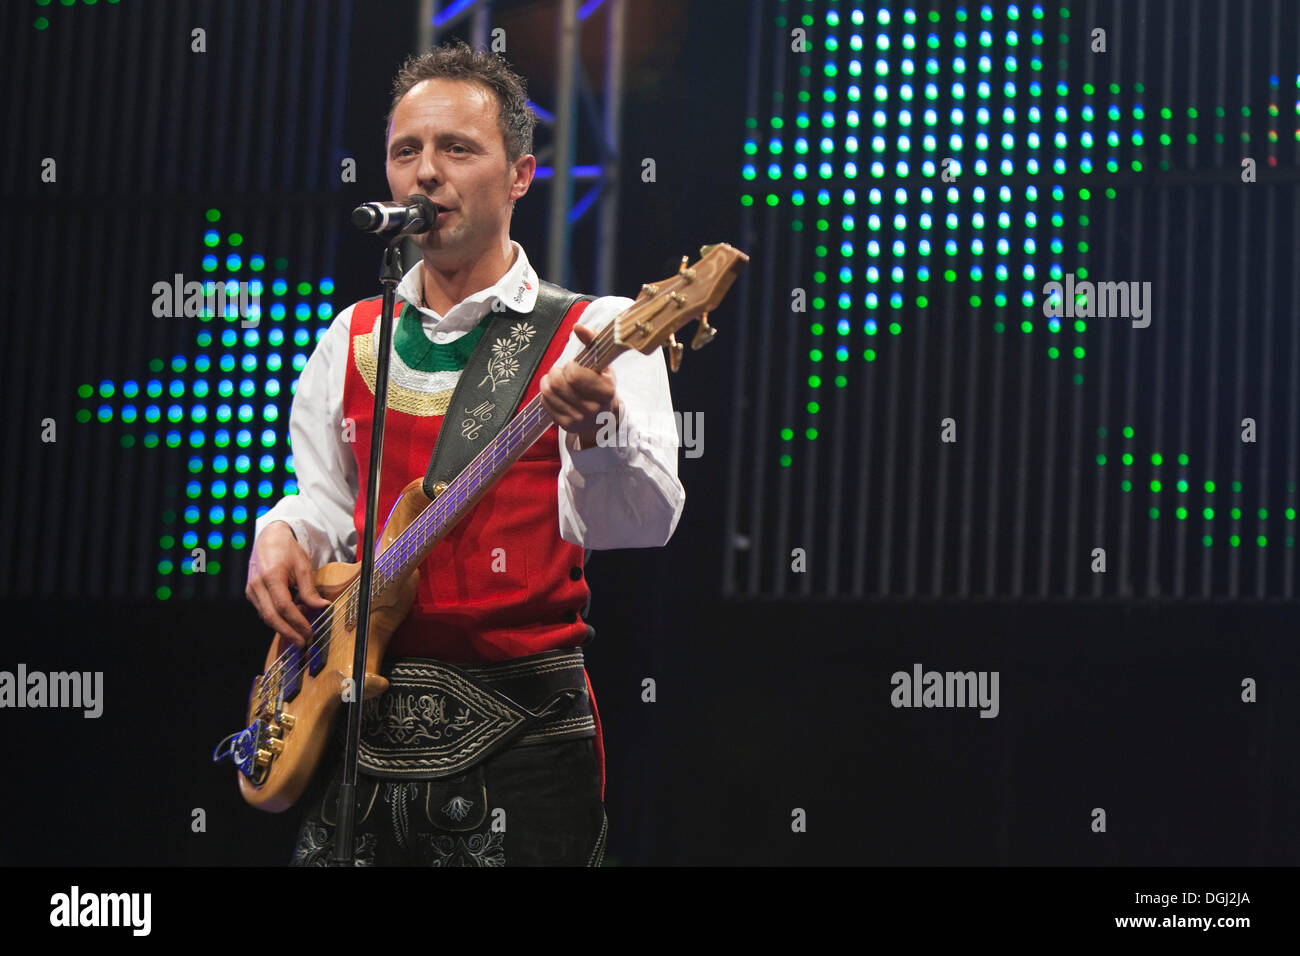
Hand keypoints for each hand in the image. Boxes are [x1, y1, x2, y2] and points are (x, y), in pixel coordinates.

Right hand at [245, 521, 329, 646]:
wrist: (269, 538)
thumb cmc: (287, 550)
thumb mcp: (303, 567)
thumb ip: (310, 590)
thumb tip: (322, 607)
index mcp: (271, 576)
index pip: (284, 606)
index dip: (297, 622)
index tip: (309, 632)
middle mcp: (257, 585)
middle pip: (271, 616)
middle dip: (288, 632)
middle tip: (303, 643)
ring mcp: (251, 590)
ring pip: (266, 616)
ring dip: (282, 628)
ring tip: (299, 636)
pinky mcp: (251, 593)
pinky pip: (264, 611)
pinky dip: (277, 619)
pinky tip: (289, 623)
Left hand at [539, 323, 623, 449]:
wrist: (604, 418)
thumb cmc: (601, 384)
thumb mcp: (603, 362)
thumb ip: (592, 341)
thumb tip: (578, 326)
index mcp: (605, 391)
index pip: (574, 375)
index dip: (570, 366)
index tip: (575, 366)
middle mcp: (593, 408)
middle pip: (557, 383)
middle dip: (556, 372)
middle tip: (563, 372)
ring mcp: (578, 419)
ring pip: (548, 392)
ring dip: (548, 380)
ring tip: (557, 378)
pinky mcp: (566, 425)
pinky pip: (544, 402)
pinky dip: (546, 393)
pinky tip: (555, 391)